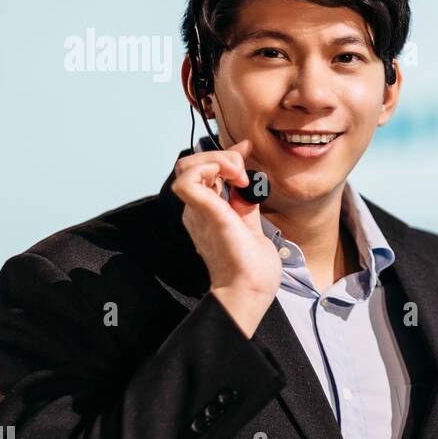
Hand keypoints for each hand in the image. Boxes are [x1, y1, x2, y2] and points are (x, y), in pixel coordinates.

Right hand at [173, 139, 280, 335]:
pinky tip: (232, 178)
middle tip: (244, 172)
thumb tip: (250, 182)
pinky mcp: (203, 213)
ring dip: (215, 159)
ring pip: (186, 166)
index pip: (205, 172)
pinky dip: (207, 168)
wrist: (250, 290)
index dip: (224, 154)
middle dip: (221, 155)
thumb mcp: (251, 227)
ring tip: (238, 174)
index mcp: (207, 212)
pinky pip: (186, 180)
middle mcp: (198, 210)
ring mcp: (198, 212)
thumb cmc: (251, 270)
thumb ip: (246, 205)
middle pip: (192, 164)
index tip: (246, 148)